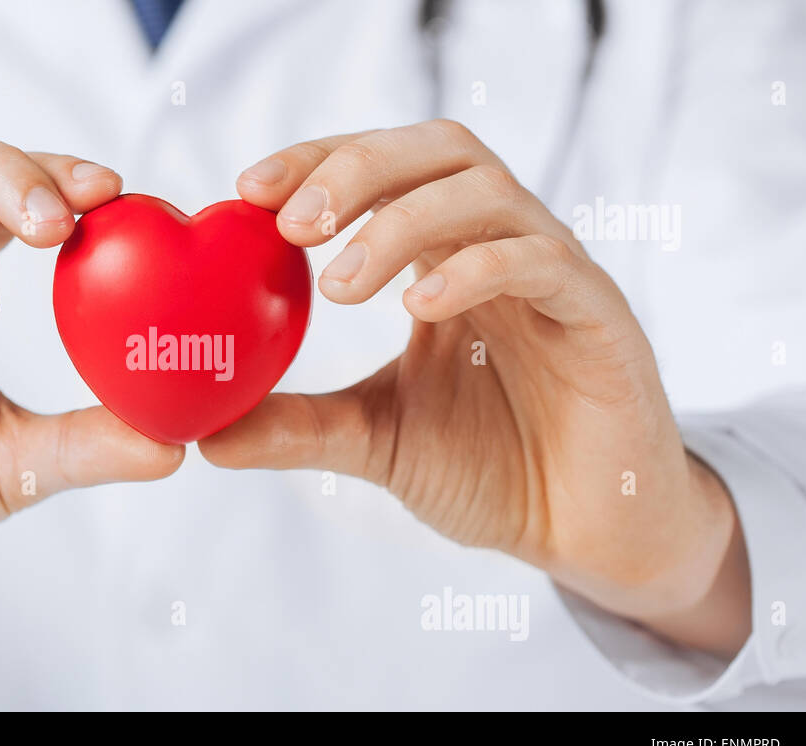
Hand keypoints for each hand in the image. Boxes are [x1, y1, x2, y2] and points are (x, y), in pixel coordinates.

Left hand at [200, 120, 749, 654]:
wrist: (587, 535)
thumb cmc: (492, 470)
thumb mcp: (376, 441)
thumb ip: (300, 428)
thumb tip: (206, 434)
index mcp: (446, 257)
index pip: (384, 170)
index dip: (317, 161)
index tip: (248, 188)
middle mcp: (501, 246)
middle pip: (437, 151)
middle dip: (355, 168)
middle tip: (290, 221)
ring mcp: (556, 275)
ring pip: (486, 192)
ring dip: (401, 221)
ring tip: (338, 285)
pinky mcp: (599, 316)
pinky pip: (542, 262)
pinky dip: (474, 268)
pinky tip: (418, 305)